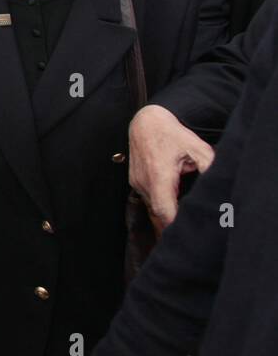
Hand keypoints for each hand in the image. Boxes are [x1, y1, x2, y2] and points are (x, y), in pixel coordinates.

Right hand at [128, 104, 214, 232]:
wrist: (146, 122)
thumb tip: (219, 181)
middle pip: (158, 213)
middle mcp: (144, 182)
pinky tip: (173, 204)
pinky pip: (149, 199)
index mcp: (159, 175)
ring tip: (183, 219)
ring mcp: (137, 182)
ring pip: (153, 208)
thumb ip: (209, 165)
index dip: (175, 225)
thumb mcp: (197, 147)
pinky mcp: (135, 181)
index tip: (187, 233)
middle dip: (173, 224)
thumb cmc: (170, 133)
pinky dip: (161, 204)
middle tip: (190, 232)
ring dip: (167, 213)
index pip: (164, 210)